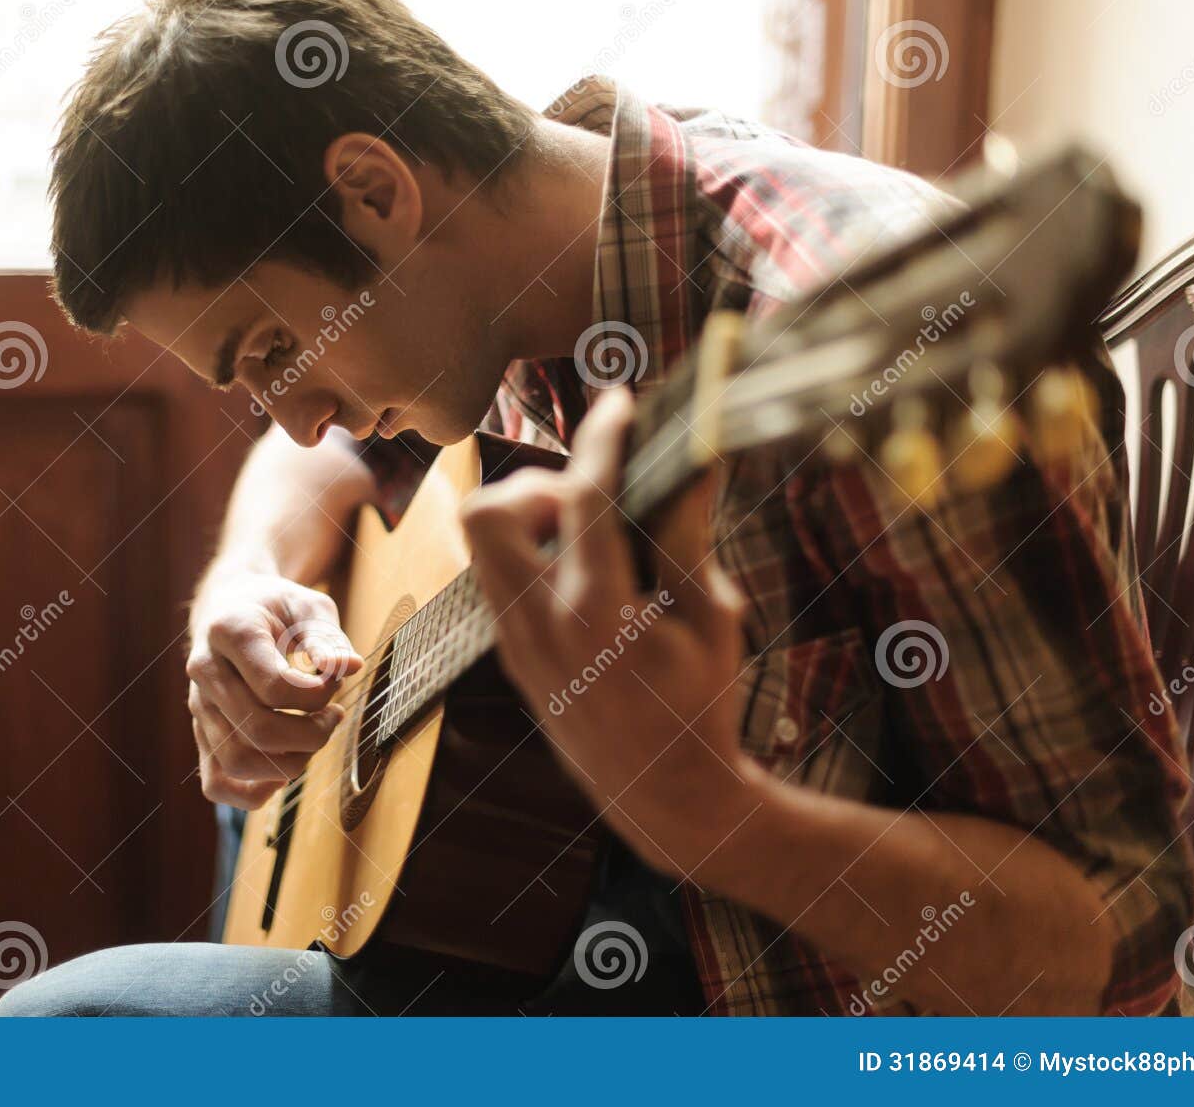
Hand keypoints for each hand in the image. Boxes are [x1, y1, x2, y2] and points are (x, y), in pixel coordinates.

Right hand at [186, 568, 362, 808]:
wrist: (230, 607)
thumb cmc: (276, 607)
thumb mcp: (307, 606)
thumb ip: (327, 637)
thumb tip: (349, 667)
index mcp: (229, 631)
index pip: (272, 686)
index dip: (317, 695)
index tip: (334, 683)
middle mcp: (205, 671)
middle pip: (256, 730)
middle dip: (310, 735)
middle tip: (333, 717)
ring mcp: (199, 706)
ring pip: (237, 762)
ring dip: (290, 763)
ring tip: (313, 739)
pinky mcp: (202, 733)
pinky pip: (216, 784)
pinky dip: (253, 792)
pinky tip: (283, 772)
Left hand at [460, 388, 764, 874]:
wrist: (659, 792)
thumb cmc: (700, 703)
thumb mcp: (712, 617)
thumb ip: (689, 536)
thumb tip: (691, 458)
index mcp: (597, 613)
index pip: (583, 499)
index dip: (601, 437)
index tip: (619, 402)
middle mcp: (540, 624)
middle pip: (487, 513)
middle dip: (534, 481)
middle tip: (588, 496)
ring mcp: (514, 641)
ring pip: (480, 542)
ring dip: (526, 515)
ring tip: (586, 531)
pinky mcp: (509, 651)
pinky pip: (496, 575)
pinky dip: (532, 551)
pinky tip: (583, 569)